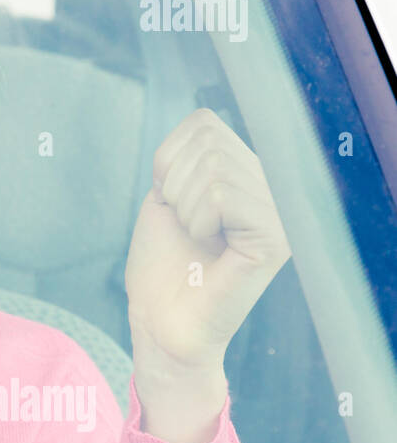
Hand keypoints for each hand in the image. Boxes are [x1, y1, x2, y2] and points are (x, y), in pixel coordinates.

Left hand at [124, 108, 290, 442]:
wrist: (161, 320)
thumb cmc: (161, 263)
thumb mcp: (168, 194)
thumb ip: (190, 155)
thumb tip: (204, 121)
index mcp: (249, 174)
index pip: (202, 122)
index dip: (168, 159)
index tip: (172, 200)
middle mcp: (273, 187)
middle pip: (207, 140)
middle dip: (173, 183)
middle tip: (184, 225)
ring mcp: (280, 211)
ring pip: (212, 167)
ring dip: (183, 205)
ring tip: (197, 237)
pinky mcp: (276, 238)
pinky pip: (222, 195)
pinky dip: (197, 219)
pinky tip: (209, 246)